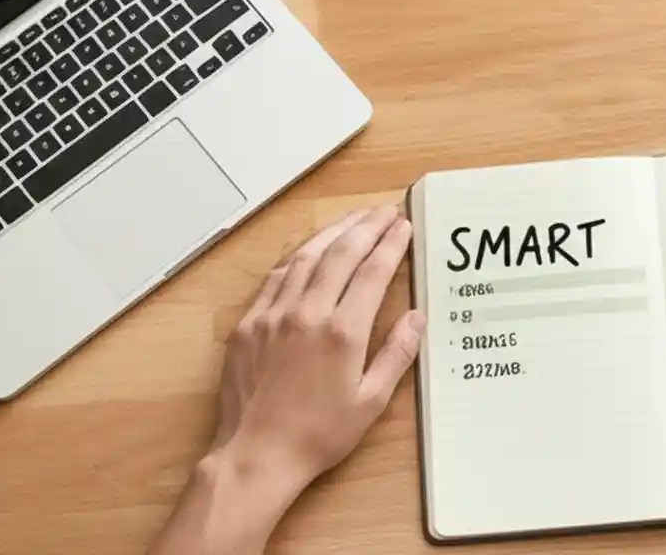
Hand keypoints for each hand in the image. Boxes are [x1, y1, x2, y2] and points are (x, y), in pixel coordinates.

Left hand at [212, 205, 423, 490]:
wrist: (257, 454)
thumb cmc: (317, 435)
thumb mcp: (371, 403)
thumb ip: (396, 355)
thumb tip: (417, 317)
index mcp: (343, 332)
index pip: (373, 272)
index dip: (391, 244)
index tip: (404, 226)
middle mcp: (307, 314)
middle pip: (341, 254)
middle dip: (366, 227)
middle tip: (384, 211)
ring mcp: (273, 315)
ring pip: (305, 257)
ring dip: (332, 233)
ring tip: (352, 219)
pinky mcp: (248, 324)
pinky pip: (275, 277)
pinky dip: (296, 256)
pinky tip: (308, 249)